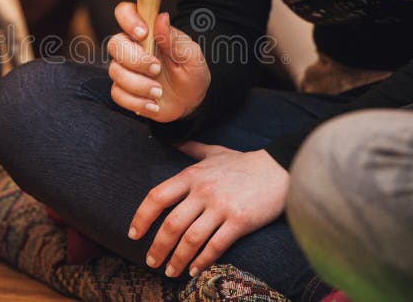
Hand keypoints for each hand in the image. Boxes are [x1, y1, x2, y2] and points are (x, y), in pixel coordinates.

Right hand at [107, 3, 209, 121]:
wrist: (191, 102)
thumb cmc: (191, 73)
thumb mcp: (191, 56)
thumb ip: (174, 39)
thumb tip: (162, 17)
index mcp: (148, 32)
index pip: (125, 13)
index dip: (128, 19)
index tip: (143, 34)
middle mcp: (133, 48)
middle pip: (114, 44)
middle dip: (135, 60)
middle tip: (157, 69)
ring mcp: (126, 70)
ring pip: (115, 71)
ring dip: (139, 84)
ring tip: (159, 92)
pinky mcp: (124, 91)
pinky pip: (117, 94)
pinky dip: (137, 102)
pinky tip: (153, 104)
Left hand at [128, 142, 288, 277]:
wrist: (279, 169)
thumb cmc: (245, 163)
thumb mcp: (215, 151)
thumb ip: (192, 149)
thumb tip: (173, 141)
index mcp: (192, 175)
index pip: (157, 196)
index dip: (142, 217)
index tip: (133, 234)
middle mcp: (203, 191)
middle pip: (171, 224)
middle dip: (158, 247)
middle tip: (151, 261)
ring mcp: (221, 206)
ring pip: (190, 239)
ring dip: (177, 259)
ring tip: (170, 271)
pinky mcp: (240, 221)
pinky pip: (215, 246)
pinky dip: (202, 260)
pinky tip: (195, 270)